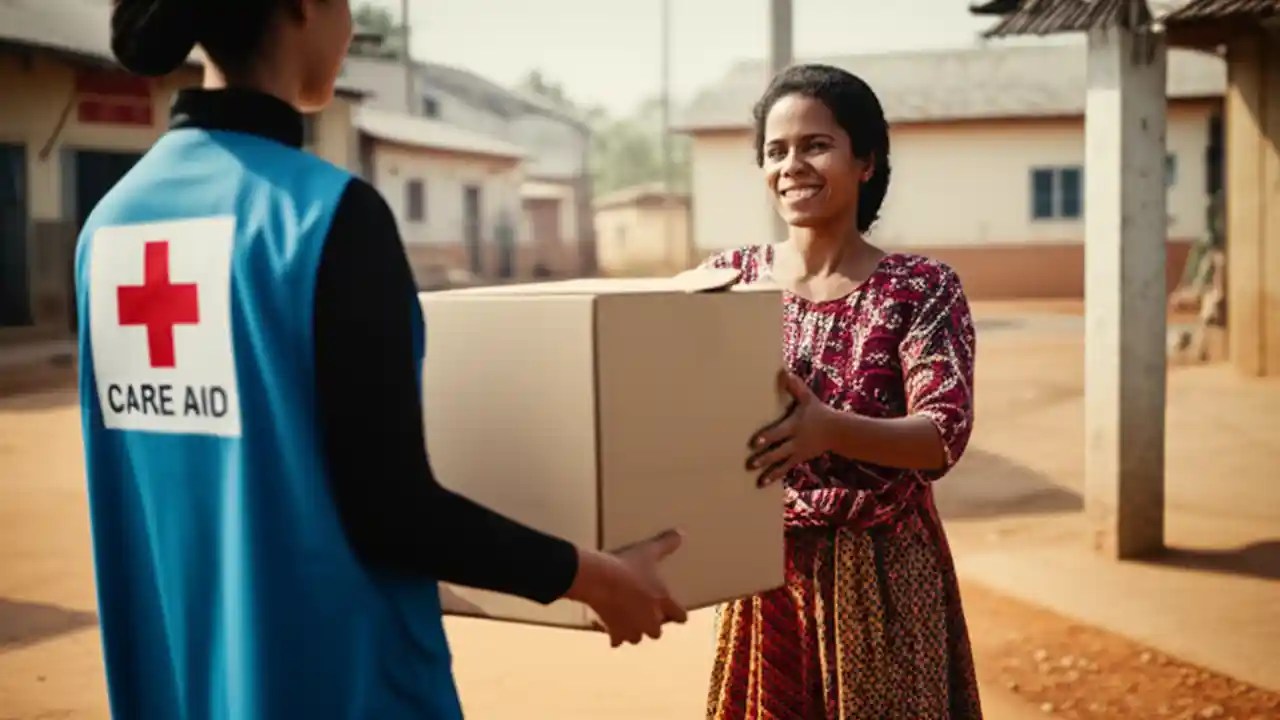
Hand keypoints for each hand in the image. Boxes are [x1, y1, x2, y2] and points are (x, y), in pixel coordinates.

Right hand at [564, 530, 687, 647]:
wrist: (600, 579)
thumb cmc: (627, 566)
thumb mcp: (648, 551)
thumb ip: (666, 544)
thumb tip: (681, 533)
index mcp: (663, 602)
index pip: (680, 616)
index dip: (677, 614)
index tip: (673, 611)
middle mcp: (651, 620)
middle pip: (657, 631)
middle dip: (652, 624)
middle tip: (644, 612)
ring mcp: (632, 628)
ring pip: (637, 638)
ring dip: (633, 631)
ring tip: (626, 619)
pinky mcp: (614, 631)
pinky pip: (616, 640)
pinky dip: (614, 635)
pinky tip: (608, 627)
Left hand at [747, 370, 835, 485]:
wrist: (837, 432)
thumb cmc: (818, 412)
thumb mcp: (809, 399)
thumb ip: (796, 387)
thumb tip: (784, 371)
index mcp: (795, 426)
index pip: (780, 432)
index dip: (768, 437)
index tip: (755, 443)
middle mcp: (796, 441)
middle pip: (779, 451)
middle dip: (766, 458)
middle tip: (751, 464)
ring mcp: (797, 452)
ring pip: (782, 464)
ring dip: (770, 473)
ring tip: (757, 481)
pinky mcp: (798, 459)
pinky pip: (786, 469)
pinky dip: (775, 477)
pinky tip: (763, 484)